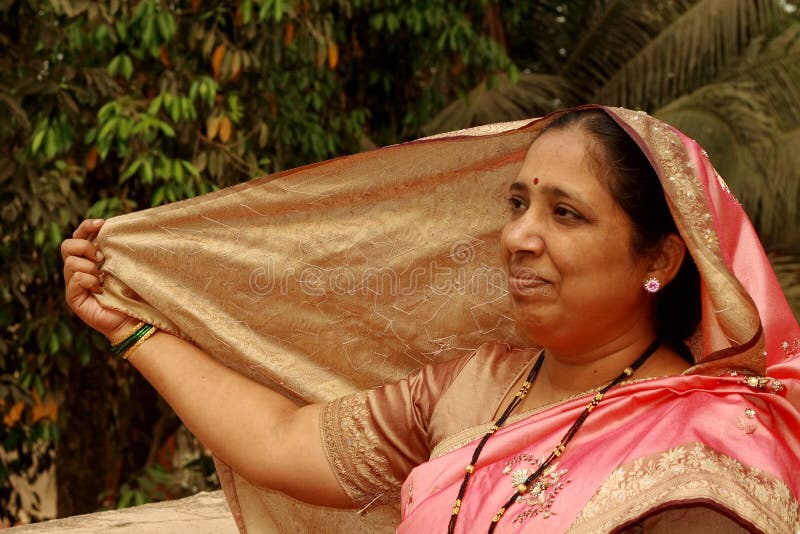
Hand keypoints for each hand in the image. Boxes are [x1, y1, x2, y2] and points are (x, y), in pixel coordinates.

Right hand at [62, 219, 136, 340]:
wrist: (134, 318)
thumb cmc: (133, 292)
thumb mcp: (125, 265)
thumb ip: (116, 250)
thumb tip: (113, 229)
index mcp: (89, 258)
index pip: (79, 235)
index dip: (86, 226)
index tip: (102, 224)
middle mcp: (78, 269)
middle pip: (67, 246)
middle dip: (85, 247)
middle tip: (102, 258)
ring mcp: (74, 284)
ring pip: (71, 262)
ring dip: (90, 267)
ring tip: (103, 278)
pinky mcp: (73, 298)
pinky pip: (75, 278)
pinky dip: (88, 280)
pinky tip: (100, 288)